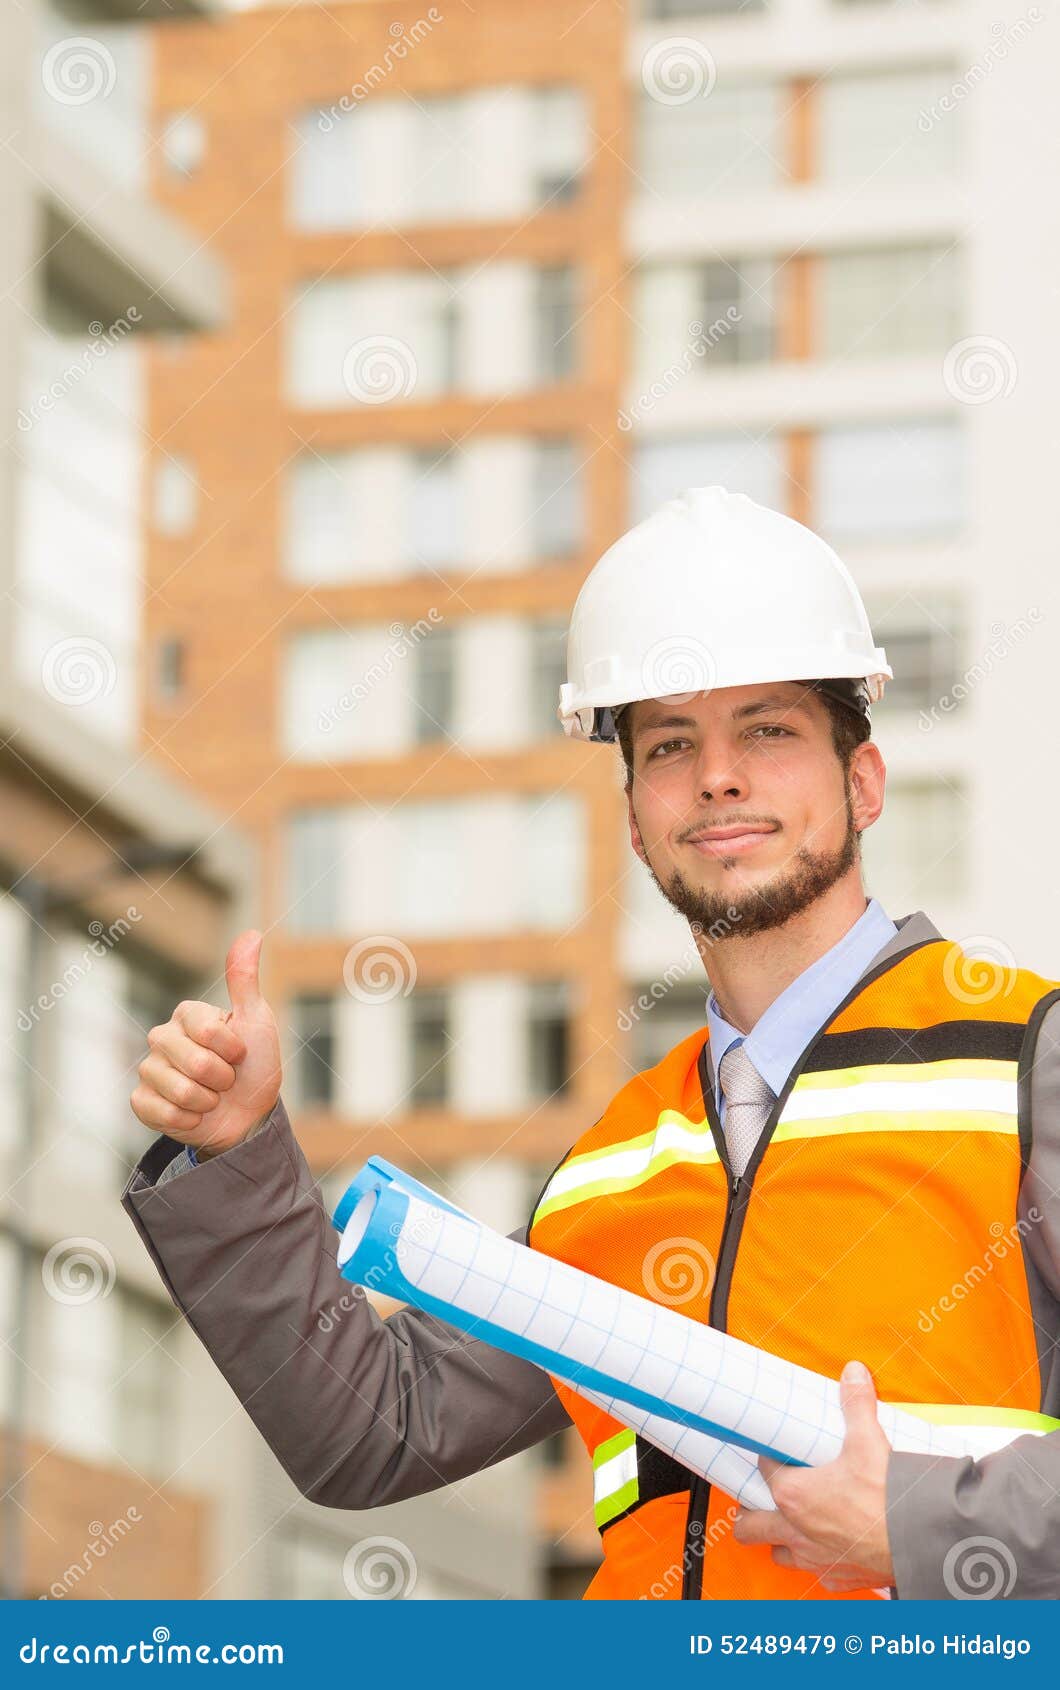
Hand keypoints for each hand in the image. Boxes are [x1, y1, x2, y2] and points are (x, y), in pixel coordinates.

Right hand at [131, 930, 281, 1160]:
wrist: (248, 1117)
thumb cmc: (254, 1067)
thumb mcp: (257, 1021)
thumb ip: (244, 980)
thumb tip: (252, 933)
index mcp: (187, 1015)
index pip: (208, 1031)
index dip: (233, 1049)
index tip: (240, 1054)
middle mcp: (163, 1037)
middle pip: (194, 1063)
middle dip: (222, 1078)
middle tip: (226, 1079)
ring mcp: (149, 1070)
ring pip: (179, 1090)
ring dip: (206, 1101)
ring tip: (211, 1097)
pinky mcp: (141, 1102)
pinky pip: (158, 1111)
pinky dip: (186, 1119)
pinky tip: (192, 1115)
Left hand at [733, 1360, 894, 1591]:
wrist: (921, 1542)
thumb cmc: (888, 1498)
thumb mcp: (868, 1440)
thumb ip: (856, 1404)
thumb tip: (853, 1374)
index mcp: (793, 1496)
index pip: (764, 1470)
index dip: (769, 1458)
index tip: (777, 1453)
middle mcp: (796, 1532)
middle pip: (750, 1526)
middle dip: (750, 1512)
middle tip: (760, 1498)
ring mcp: (816, 1559)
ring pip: (779, 1554)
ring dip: (781, 1540)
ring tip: (792, 1524)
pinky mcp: (841, 1578)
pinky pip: (818, 1576)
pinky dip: (820, 1563)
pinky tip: (831, 1550)